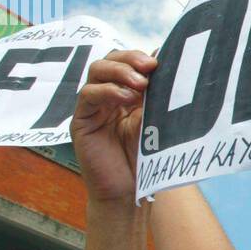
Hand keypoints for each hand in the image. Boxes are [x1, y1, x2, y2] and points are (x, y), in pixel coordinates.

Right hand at [71, 50, 156, 202]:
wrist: (129, 192)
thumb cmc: (145, 159)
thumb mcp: (156, 121)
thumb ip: (158, 96)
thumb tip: (170, 63)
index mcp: (126, 92)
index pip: (127, 62)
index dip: (140, 57)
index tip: (161, 60)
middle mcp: (106, 96)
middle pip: (109, 60)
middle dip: (130, 59)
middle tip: (150, 66)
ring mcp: (92, 107)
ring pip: (96, 71)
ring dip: (120, 71)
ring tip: (141, 83)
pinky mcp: (81, 121)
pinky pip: (88, 95)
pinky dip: (107, 91)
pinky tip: (126, 98)